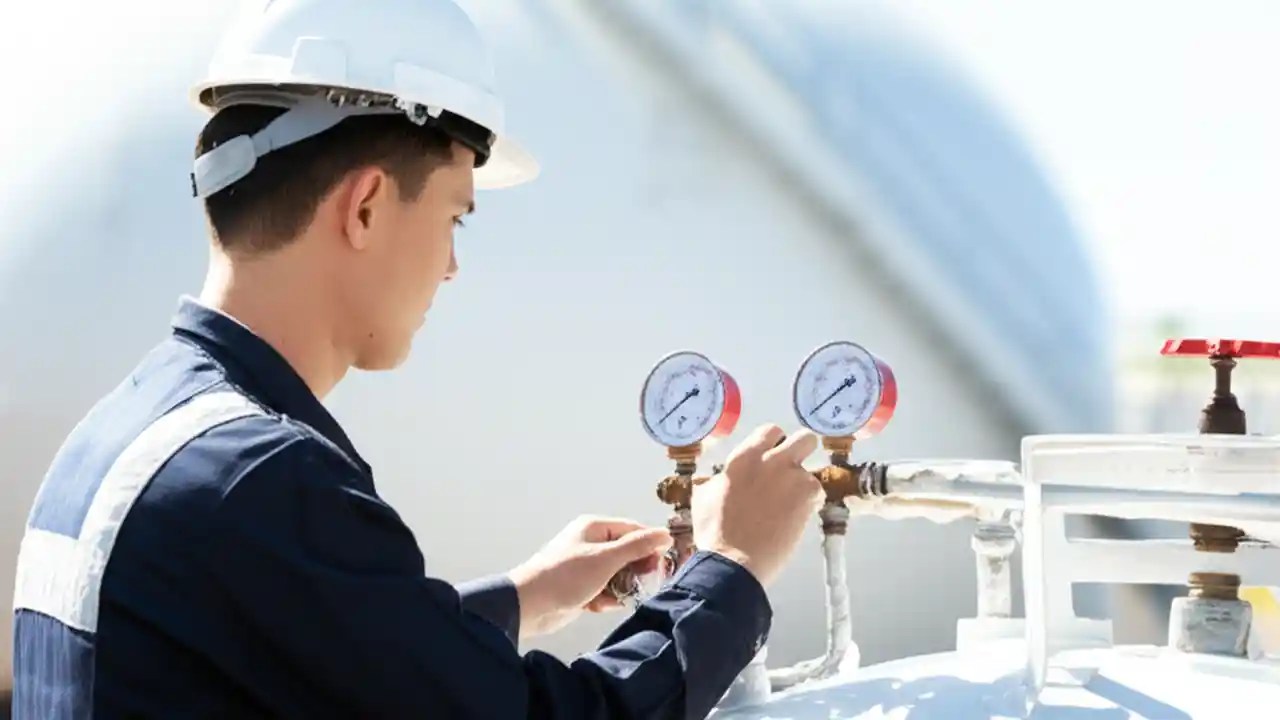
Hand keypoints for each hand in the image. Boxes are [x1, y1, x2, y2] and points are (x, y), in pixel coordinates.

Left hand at [508, 516, 671, 639]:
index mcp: (595, 528)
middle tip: (643, 583)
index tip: (664, 563)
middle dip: (636, 570)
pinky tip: (600, 606)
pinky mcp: (581, 587)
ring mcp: (585, 566)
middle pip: (628, 553)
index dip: (651, 545)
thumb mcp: (606, 558)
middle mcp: (591, 543)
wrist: (529, 605)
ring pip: (618, 574)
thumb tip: (665, 534)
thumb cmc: (566, 576)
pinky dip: (606, 598)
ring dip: (621, 587)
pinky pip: (605, 590)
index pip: (634, 530)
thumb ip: (638, 546)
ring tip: (617, 597)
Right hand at [692, 424, 822, 587]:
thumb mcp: (704, 496)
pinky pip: (817, 493)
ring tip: (788, 508)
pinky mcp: (807, 496)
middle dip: (803, 452)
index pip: (770, 431)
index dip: (774, 444)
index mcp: (744, 457)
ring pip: (811, 471)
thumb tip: (718, 478)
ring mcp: (792, 476)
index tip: (772, 457)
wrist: (733, 561)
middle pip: (804, 438)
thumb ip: (717, 480)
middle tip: (793, 470)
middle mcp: (771, 460)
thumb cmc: (714, 531)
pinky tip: (795, 519)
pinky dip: (810, 504)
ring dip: (802, 486)